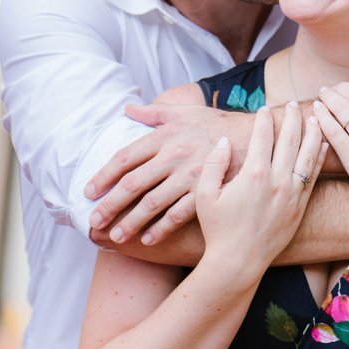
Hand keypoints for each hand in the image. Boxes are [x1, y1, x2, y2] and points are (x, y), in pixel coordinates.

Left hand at [85, 103, 253, 245]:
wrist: (260, 137)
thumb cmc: (219, 124)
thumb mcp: (186, 112)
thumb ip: (154, 113)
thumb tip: (127, 109)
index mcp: (166, 136)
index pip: (126, 157)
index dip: (103, 175)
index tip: (88, 191)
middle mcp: (174, 156)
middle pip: (133, 183)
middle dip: (110, 205)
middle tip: (94, 222)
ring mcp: (191, 176)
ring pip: (152, 203)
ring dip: (131, 222)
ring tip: (116, 236)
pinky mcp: (207, 192)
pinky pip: (179, 214)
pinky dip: (161, 229)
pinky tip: (149, 239)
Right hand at [196, 105, 326, 276]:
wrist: (238, 261)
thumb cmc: (218, 228)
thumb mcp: (204, 195)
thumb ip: (214, 164)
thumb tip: (226, 140)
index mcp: (254, 174)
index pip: (263, 137)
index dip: (265, 120)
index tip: (265, 108)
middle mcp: (277, 180)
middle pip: (290, 140)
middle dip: (292, 118)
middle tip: (293, 103)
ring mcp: (292, 193)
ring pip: (308, 155)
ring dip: (313, 132)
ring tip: (316, 116)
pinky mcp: (301, 206)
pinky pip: (314, 175)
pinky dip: (320, 157)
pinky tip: (324, 144)